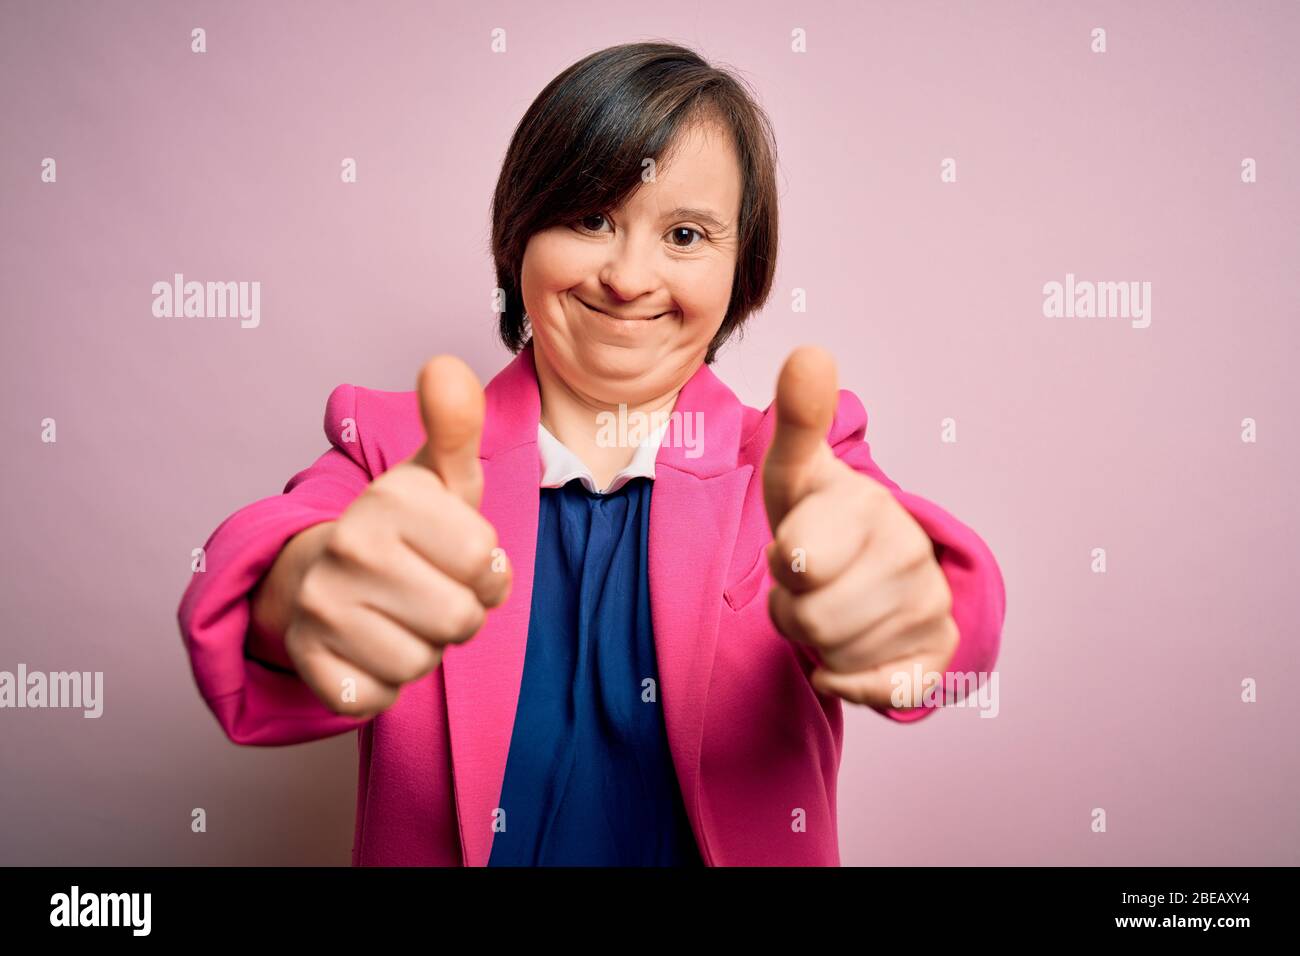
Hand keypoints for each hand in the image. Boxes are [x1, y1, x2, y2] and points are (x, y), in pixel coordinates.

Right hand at [284, 355, 511, 717]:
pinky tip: (367, 648)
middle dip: (459, 613)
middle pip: (460, 619)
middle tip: (429, 589)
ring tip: (399, 615)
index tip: (456, 554)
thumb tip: (445, 365)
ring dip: (423, 648)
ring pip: (422, 662)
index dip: (485, 567)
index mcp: (390, 500)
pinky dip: (383, 684)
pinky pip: (379, 698)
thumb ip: (455, 425)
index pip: (486, 561)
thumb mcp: (440, 477)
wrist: (322, 573)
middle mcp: (347, 547)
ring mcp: (319, 607)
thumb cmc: (408, 528)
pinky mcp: (306, 662)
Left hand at [761, 346, 957, 710]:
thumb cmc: (821, 518)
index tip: (799, 542)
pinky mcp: (936, 657)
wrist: (871, 567)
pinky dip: (849, 680)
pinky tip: (853, 650)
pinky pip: (875, 690)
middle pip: (809, 621)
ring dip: (816, 642)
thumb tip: (810, 352)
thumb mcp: (797, 473)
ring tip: (833, 604)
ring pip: (833, 656)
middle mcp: (909, 555)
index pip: (795, 561)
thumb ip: (798, 419)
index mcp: (870, 506)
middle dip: (792, 609)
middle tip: (810, 583)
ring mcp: (928, 607)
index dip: (783, 562)